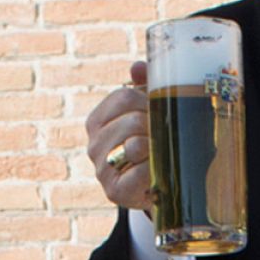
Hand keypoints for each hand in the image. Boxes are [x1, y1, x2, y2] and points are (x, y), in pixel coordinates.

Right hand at [84, 60, 151, 211]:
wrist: (158, 187)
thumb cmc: (153, 143)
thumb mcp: (149, 112)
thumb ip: (144, 86)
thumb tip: (137, 68)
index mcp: (97, 121)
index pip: (123, 97)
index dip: (148, 100)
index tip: (159, 110)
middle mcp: (93, 144)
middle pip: (132, 119)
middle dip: (155, 124)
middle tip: (166, 133)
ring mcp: (101, 169)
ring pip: (136, 145)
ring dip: (156, 146)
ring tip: (161, 151)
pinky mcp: (114, 191)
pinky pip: (140, 172)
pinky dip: (154, 169)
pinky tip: (158, 171)